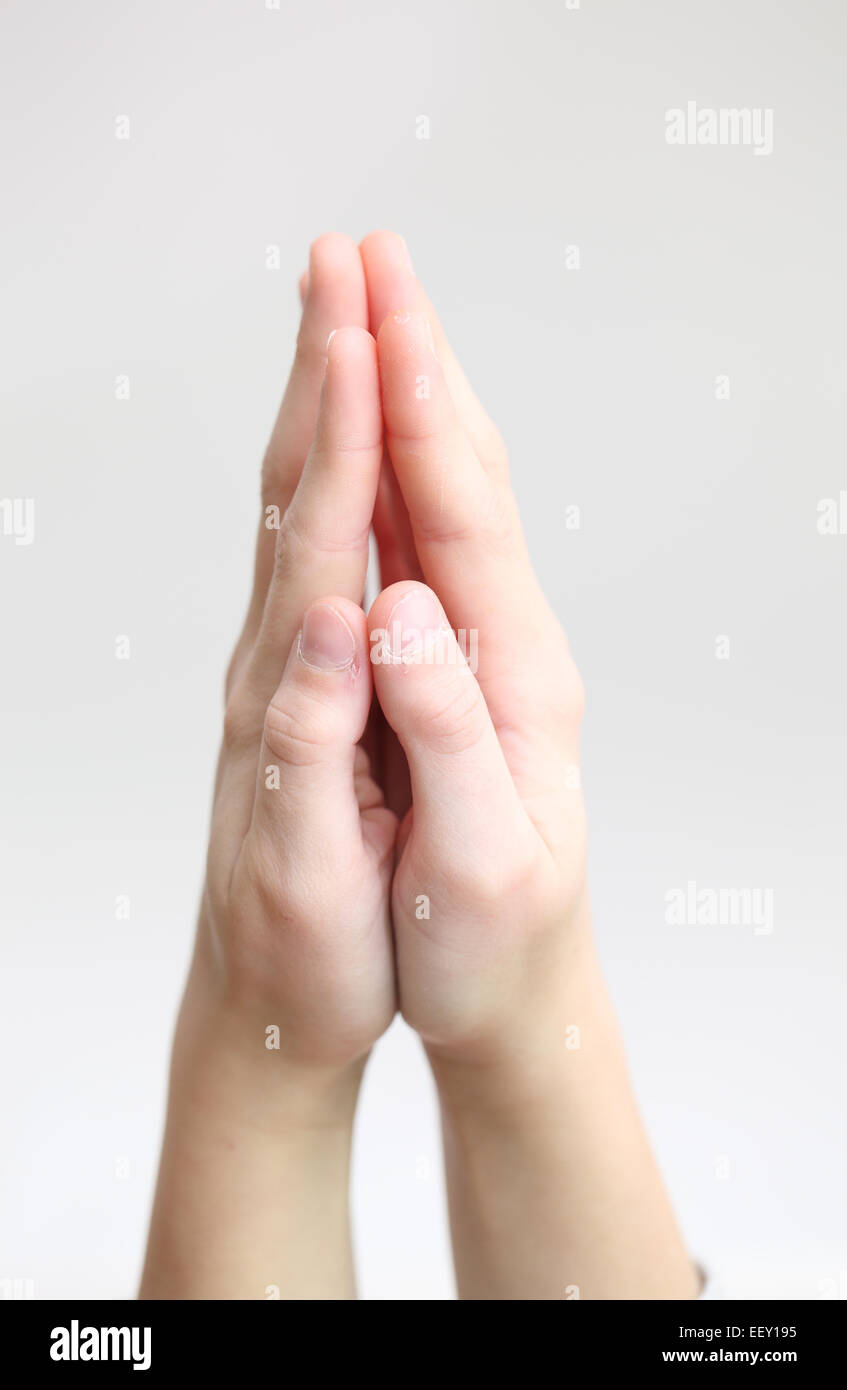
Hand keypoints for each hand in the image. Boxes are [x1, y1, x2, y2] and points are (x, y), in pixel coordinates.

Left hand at [141, 236, 397, 1298]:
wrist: (261, 1003)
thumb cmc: (301, 945)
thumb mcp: (306, 857)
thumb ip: (313, 733)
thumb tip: (339, 614)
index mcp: (290, 689)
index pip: (322, 532)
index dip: (345, 423)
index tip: (362, 319)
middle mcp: (275, 660)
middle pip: (297, 489)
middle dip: (322, 368)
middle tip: (344, 261)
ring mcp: (281, 668)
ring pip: (300, 511)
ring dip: (319, 406)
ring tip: (342, 319)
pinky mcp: (296, 687)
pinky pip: (315, 559)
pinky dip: (333, 479)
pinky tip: (347, 453)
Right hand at [358, 233, 696, 1299]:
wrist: (515, 995)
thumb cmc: (492, 944)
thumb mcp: (479, 858)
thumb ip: (444, 728)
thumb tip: (393, 606)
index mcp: (513, 679)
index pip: (461, 515)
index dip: (412, 409)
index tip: (377, 308)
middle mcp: (501, 645)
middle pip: (457, 476)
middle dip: (410, 358)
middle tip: (366, 256)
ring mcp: (475, 653)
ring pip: (439, 497)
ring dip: (403, 396)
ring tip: (369, 311)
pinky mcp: (446, 673)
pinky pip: (420, 548)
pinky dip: (392, 471)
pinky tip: (371, 438)